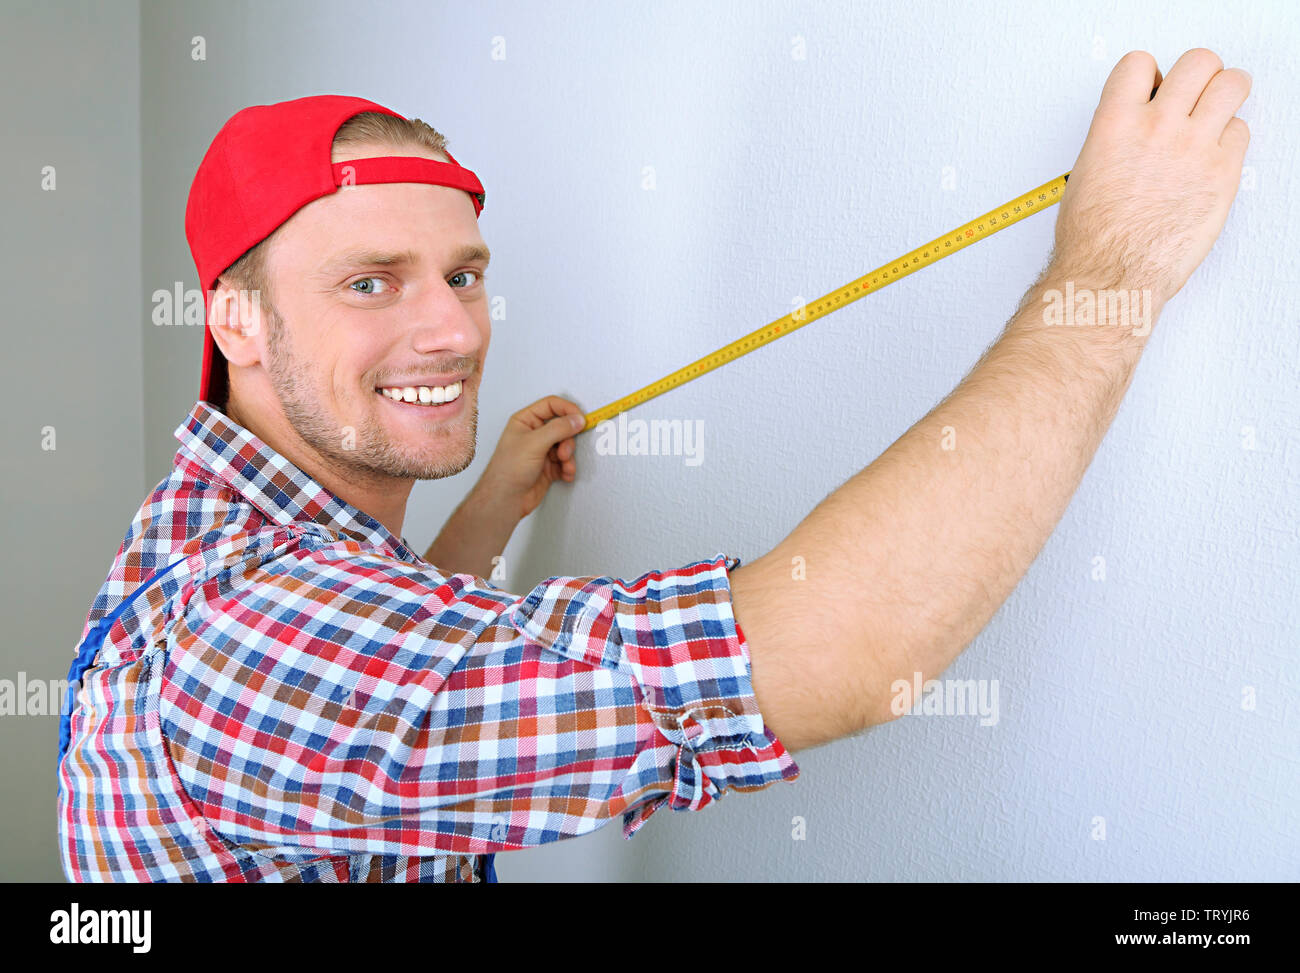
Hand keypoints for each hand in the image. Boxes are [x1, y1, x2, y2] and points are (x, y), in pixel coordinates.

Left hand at [476, 395, 584, 518]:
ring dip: (569, 457)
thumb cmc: (508, 470)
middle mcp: (534, 434)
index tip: (580, 420)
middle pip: (562, 427)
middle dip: (568, 440)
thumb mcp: (535, 443)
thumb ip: (559, 429)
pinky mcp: (548, 467)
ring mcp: (542, 450)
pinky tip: (565, 475)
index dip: (568, 410)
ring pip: (566, 446)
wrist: (505, 499)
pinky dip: (568, 468)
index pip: (551, 405)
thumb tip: (577, 419)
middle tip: (565, 452)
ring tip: (563, 465)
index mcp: (526, 421)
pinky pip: (565, 462)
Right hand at [1052, 49, 1250, 306]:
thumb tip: (1130, 133)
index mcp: (1115, 125)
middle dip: (1199, 75)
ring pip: (1233, 84)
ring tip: (1215, 113)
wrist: (1112, 274)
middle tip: (1193, 95)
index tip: (1152, 90)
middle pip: (1198, 63)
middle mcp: (1158, 128)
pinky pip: (1242, 131)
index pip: (1139, 63)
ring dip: (1226, 93)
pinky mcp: (1223, 172)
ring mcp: (1195, 147)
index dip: (1150, 74)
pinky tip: (1213, 157)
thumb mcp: (1085, 175)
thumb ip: (1115, 141)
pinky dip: (1231, 139)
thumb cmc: (1094, 239)